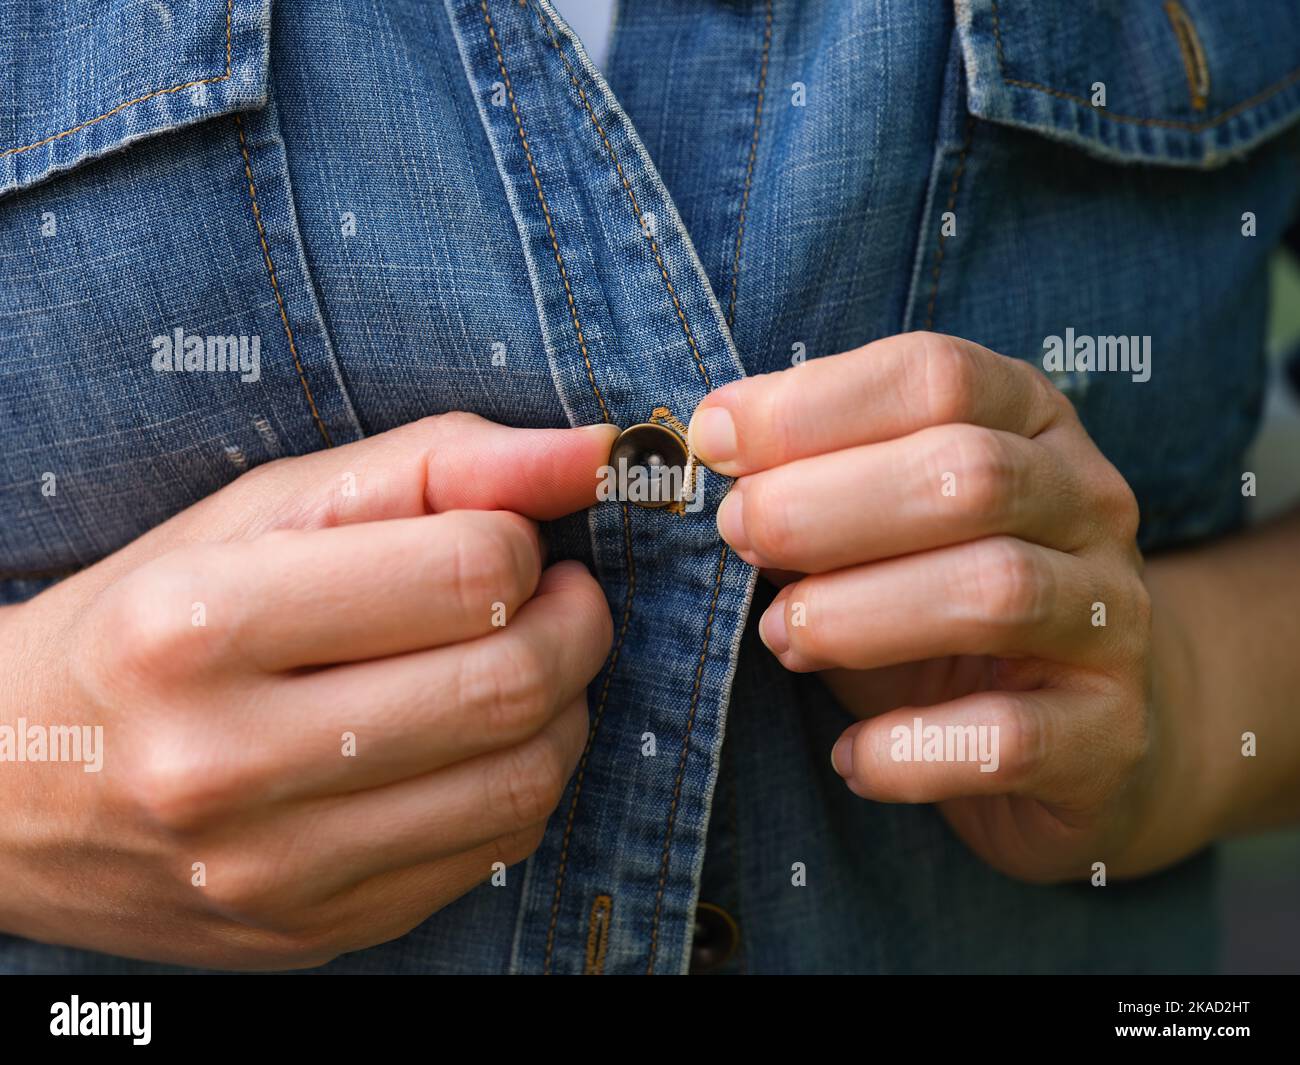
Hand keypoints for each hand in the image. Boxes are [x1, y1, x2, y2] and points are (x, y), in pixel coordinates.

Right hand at [0, 414, 617, 967]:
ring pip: (524, 780)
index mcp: (195, 626)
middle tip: (554, 598)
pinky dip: (517, 779)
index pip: (467, 573)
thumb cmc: (157, 620)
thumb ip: (435, 464)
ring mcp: (270, 869)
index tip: (506, 542)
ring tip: (518, 663)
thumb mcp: (269, 510)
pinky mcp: (314, 928)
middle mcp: (223, 763)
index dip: (520, 542)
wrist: (21, 786)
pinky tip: (472, 742)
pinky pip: (496, 850)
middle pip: (509, 685)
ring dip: (563, 706)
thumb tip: (592, 454)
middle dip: (573, 625)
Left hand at [690, 332, 1207, 882]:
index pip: (935, 376)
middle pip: (971, 474)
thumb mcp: (876, 527)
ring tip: (783, 637)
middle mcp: (1087, 504)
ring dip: (860, 614)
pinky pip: (1014, 739)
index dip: (813, 404)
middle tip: (740, 534)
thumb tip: (721, 466)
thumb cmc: (936, 601)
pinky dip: (914, 749)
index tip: (714, 439)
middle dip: (827, 505)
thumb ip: (811, 490)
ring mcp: (1112, 617)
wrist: (1074, 726)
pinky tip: (851, 757)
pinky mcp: (1108, 730)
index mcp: (1027, 421)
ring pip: (997, 592)